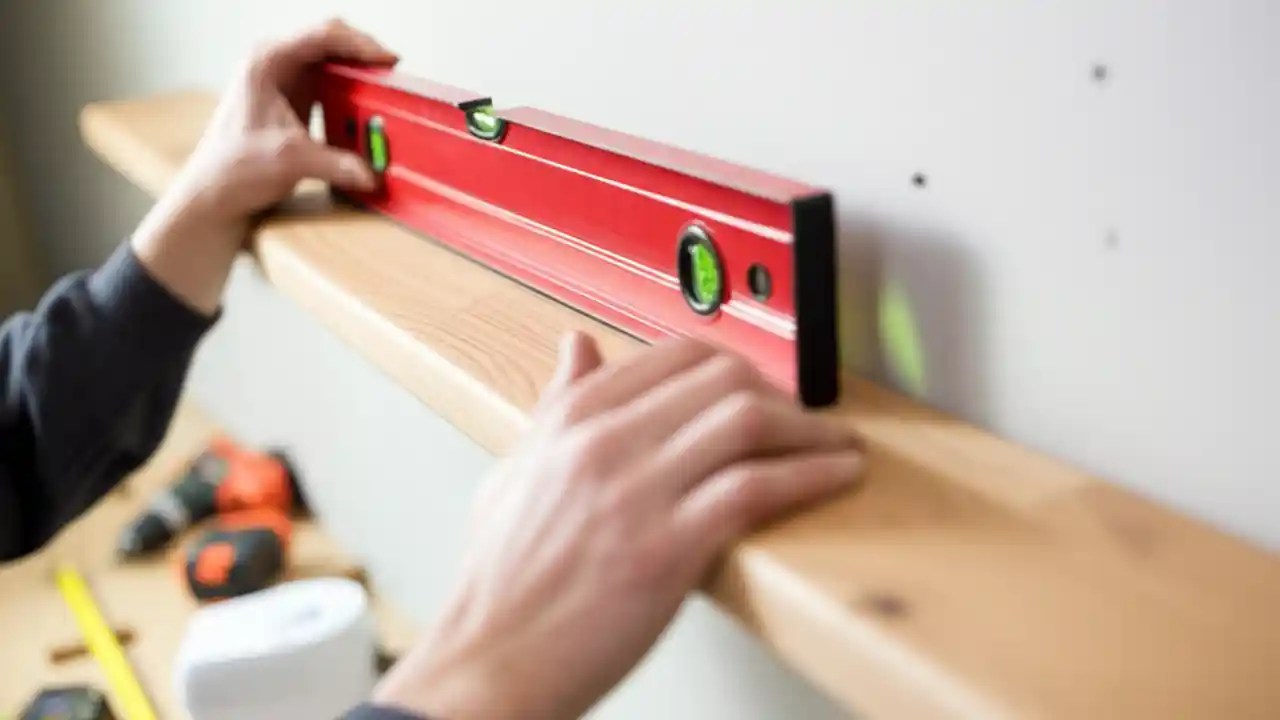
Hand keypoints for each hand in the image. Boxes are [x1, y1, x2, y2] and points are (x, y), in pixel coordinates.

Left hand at [130, 19, 395, 314]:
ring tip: (383, 83)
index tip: (388, 61)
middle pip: (329, 39)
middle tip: (390, 70)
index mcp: (267, 61)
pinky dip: (350, 86)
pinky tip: (366, 101)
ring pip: (329, 56)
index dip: (360, 44)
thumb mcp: (292, 161)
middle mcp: (274, 62)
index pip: (322, 35)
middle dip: (362, 51)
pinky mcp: (292, 97)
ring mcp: (283, 78)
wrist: (213, 192)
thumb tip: (373, 174)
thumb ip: (337, 164)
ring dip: (357, 67)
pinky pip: (328, 79)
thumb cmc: (235, 168)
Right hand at [374, 334, 863, 719]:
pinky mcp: (668, 547)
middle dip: (780, 392)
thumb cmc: (503, 579)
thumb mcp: (515, 469)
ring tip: (834, 445)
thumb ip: (552, 404)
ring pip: (748, 420)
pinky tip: (836, 475)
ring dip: (809, 428)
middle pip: (723, 377)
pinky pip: (757, 488)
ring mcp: (638, 491)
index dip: (735, 366)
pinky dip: (811, 475)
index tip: (761, 386)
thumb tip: (574, 348)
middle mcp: (605, 440)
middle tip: (803, 419)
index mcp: (572, 418)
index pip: (675, 354)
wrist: (494, 657)